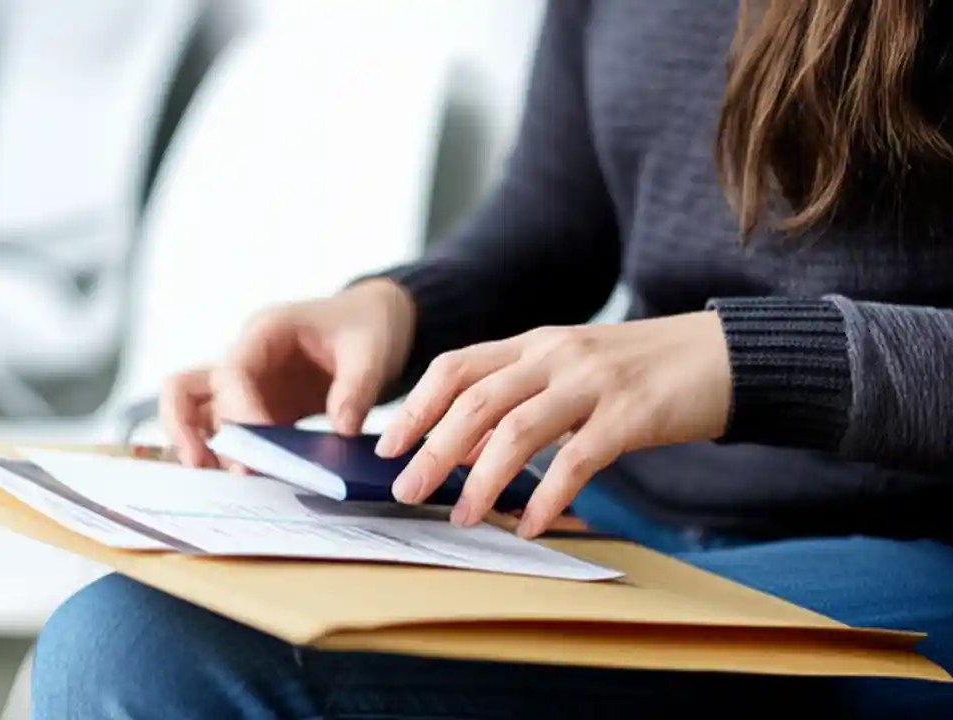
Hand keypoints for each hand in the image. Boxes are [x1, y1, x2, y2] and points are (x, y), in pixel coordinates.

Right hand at [160, 280, 415, 467]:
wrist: (372, 326)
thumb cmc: (367, 328)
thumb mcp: (372, 352)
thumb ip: (357, 389)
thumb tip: (342, 429)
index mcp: (266, 332)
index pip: (231, 372)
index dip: (240, 410)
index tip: (263, 441)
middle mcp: (244, 359)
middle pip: (183, 389)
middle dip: (183, 427)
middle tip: (199, 464)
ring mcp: (247, 388)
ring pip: (195, 416)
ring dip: (198, 447)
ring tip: (216, 481)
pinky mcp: (258, 413)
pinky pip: (228, 436)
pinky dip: (227, 457)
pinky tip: (244, 481)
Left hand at [375, 312, 731, 536]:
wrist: (724, 355)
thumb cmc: (640, 373)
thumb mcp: (570, 375)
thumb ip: (518, 403)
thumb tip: (461, 453)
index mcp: (534, 344)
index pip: (456, 366)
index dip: (417, 405)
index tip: (388, 445)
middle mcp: (555, 355)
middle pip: (475, 400)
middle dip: (434, 449)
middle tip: (406, 490)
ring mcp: (593, 381)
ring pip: (518, 429)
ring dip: (482, 478)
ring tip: (462, 516)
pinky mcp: (632, 413)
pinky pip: (578, 459)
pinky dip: (547, 495)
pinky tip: (529, 525)